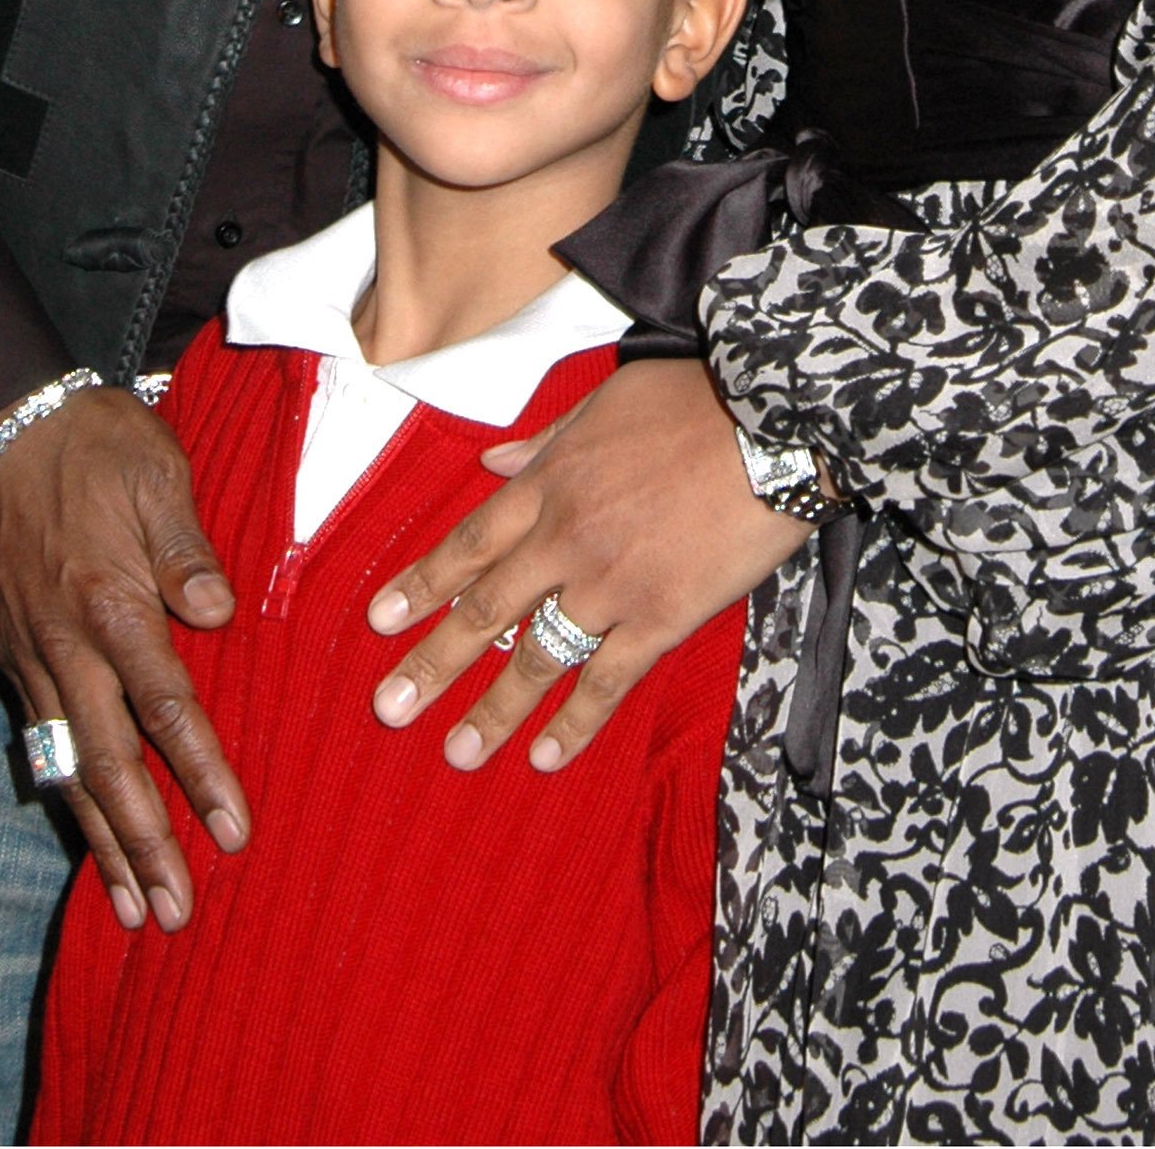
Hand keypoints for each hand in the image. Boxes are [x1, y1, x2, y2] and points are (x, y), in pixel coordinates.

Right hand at [0, 386, 244, 930]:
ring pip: (66, 770)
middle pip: (108, 767)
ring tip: (134, 908)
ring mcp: (30, 659)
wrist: (4, 426)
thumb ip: (189, 551)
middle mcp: (65, 648)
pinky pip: (41, 744)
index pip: (165, 709)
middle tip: (176, 911)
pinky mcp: (9, 656)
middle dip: (145, 844)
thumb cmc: (97, 444)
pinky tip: (86, 836)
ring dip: (101, 843)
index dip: (200, 775)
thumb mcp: (158, 476)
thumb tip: (221, 615)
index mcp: (112, 605)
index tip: (232, 830)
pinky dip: (64, 798)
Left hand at [364, 359, 809, 772]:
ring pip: (538, 655)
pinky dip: (575, 721)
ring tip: (458, 752)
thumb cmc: (697, 398)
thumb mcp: (606, 401)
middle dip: (433, 663)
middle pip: (486, 608)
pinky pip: (607, 679)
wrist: (775, 424)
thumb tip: (491, 463)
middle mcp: (566, 538)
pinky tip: (547, 755)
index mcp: (549, 482)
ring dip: (493, 709)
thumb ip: (544, 441)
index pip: (468, 543)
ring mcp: (612, 583)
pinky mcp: (662, 617)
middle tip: (389, 709)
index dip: (421, 586)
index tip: (379, 624)